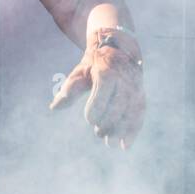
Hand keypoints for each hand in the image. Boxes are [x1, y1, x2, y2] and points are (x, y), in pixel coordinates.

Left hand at [49, 25, 144, 148]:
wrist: (120, 47)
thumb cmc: (94, 63)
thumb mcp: (80, 72)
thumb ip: (69, 89)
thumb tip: (54, 107)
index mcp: (107, 71)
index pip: (103, 92)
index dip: (96, 108)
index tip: (90, 120)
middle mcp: (124, 79)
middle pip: (119, 105)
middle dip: (109, 123)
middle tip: (99, 134)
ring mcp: (134, 87)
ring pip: (131, 112)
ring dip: (122, 130)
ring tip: (110, 144)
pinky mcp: (140, 94)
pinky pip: (139, 114)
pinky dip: (134, 130)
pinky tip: (125, 146)